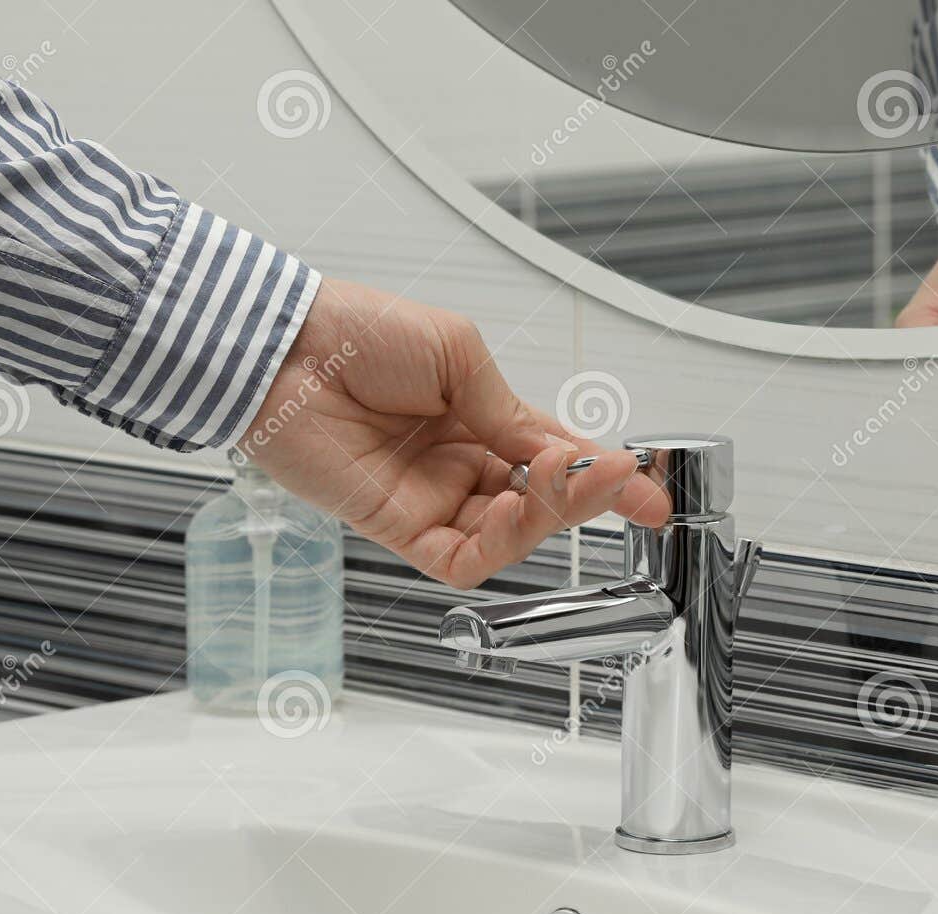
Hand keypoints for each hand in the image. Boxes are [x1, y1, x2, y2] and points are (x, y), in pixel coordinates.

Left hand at [239, 278, 669, 588]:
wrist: (285, 348)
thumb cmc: (356, 332)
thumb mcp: (457, 355)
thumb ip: (509, 413)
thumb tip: (561, 449)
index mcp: (477, 418)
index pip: (553, 459)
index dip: (606, 478)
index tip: (652, 492)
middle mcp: (459, 465)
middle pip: (539, 502)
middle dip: (583, 494)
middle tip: (614, 476)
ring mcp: (430, 499)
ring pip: (510, 535)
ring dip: (545, 512)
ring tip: (556, 474)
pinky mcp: (397, 527)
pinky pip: (463, 558)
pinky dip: (500, 541)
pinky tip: (513, 504)